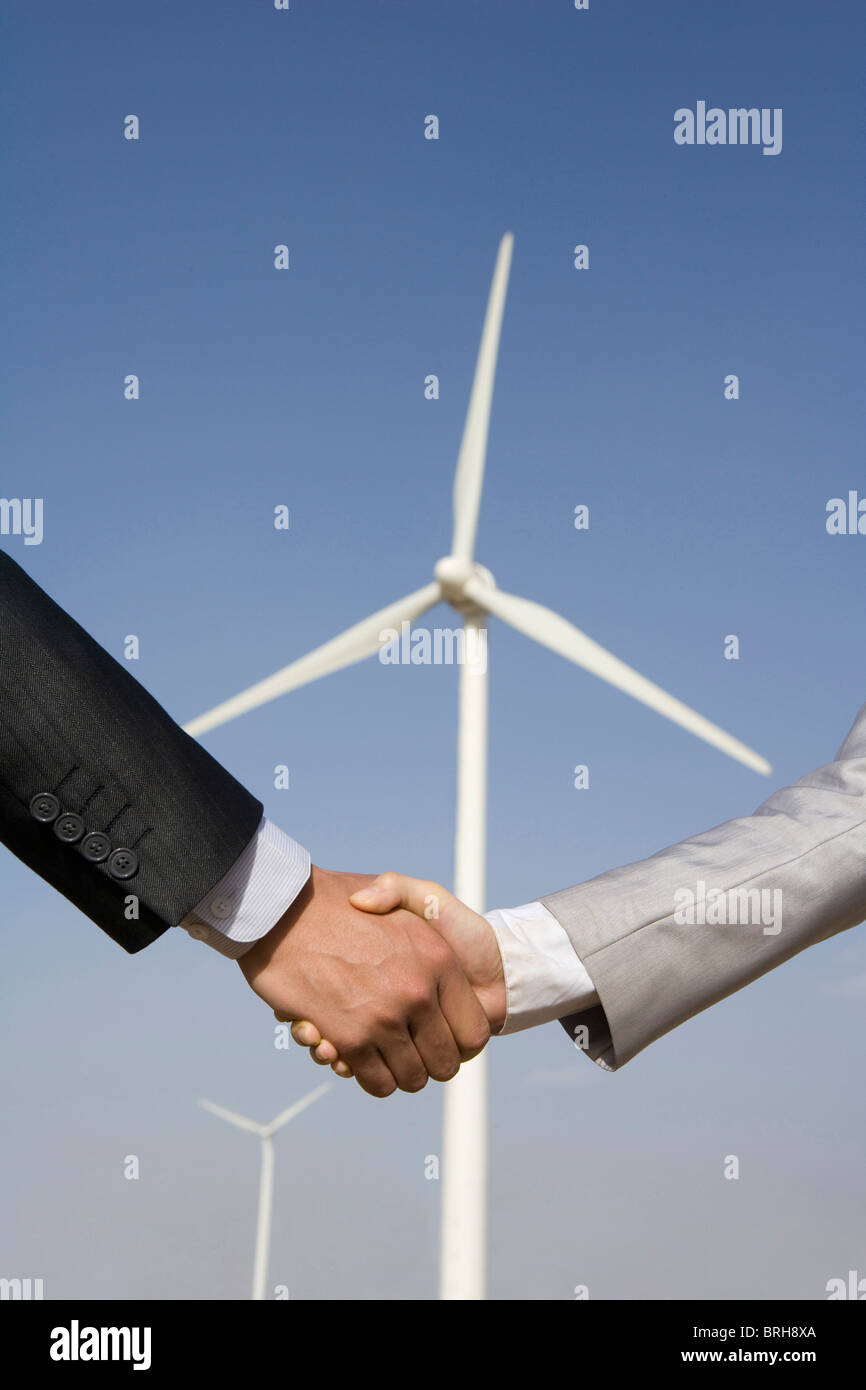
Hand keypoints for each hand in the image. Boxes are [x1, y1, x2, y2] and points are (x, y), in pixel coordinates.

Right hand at [239, 865, 489, 1097]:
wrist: (283, 906)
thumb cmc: (343, 898)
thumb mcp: (404, 892)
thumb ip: (434, 916)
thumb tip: (443, 959)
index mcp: (439, 961)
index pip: (473, 1032)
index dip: (460, 1043)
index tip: (443, 1040)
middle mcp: (417, 992)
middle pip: (443, 1063)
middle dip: (430, 1064)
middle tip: (412, 1052)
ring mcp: (383, 1018)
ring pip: (410, 1078)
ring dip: (399, 1074)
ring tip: (386, 1055)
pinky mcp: (349, 1038)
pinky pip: (376, 1081)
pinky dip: (372, 1079)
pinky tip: (360, 1058)